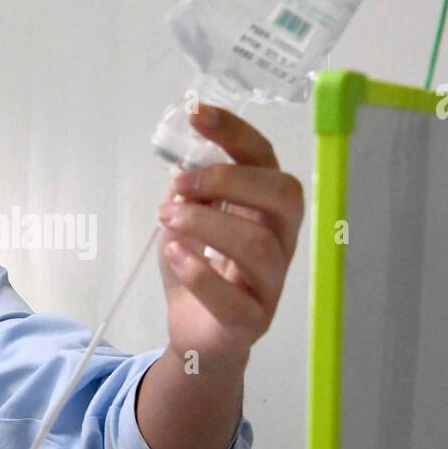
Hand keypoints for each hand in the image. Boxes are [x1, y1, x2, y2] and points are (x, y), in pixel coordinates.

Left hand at [156, 105, 303, 368]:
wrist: (196, 334)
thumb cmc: (198, 270)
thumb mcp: (185, 221)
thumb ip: (187, 193)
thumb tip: (182, 165)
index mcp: (267, 207)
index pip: (265, 159)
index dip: (235, 133)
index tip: (196, 113)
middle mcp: (281, 239)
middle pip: (281, 195)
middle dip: (227, 179)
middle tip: (179, 183)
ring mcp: (272, 283)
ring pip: (259, 245)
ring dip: (206, 223)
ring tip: (166, 218)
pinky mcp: (253, 321)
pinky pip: (236, 300)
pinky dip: (201, 273)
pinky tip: (174, 255)